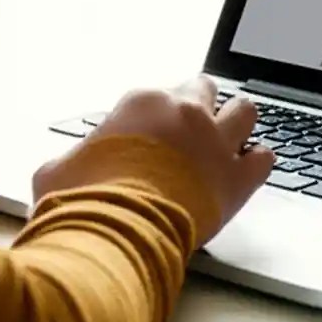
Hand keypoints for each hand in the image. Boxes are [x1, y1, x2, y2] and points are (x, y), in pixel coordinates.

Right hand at [32, 76, 274, 245]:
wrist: (119, 231)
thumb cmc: (84, 200)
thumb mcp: (57, 172)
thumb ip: (72, 160)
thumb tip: (64, 171)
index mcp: (143, 103)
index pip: (159, 96)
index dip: (157, 117)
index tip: (152, 135)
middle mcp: (185, 113)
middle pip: (206, 90)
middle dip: (202, 106)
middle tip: (195, 130)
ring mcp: (216, 142)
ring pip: (245, 111)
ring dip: (237, 124)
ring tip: (229, 143)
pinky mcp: (238, 177)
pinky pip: (265, 157)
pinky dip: (257, 164)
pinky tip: (245, 174)